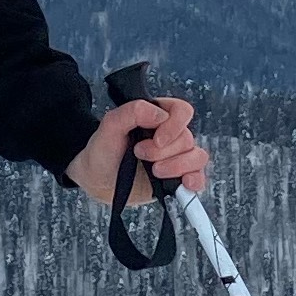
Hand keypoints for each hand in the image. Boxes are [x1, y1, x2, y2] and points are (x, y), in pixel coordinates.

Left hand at [67, 92, 208, 206]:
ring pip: (197, 157)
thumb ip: (133, 111)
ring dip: (177, 166)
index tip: (157, 139)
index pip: (182, 111)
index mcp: (158, 116)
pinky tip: (184, 184)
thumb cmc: (103, 150)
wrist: (97, 179)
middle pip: (187, 138)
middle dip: (164, 151)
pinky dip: (195, 181)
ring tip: (155, 172)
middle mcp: (170, 136)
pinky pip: (198, 178)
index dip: (174, 126)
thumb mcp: (110, 126)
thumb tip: (160, 115)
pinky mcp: (177, 179)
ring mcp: (175, 158)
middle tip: (140, 155)